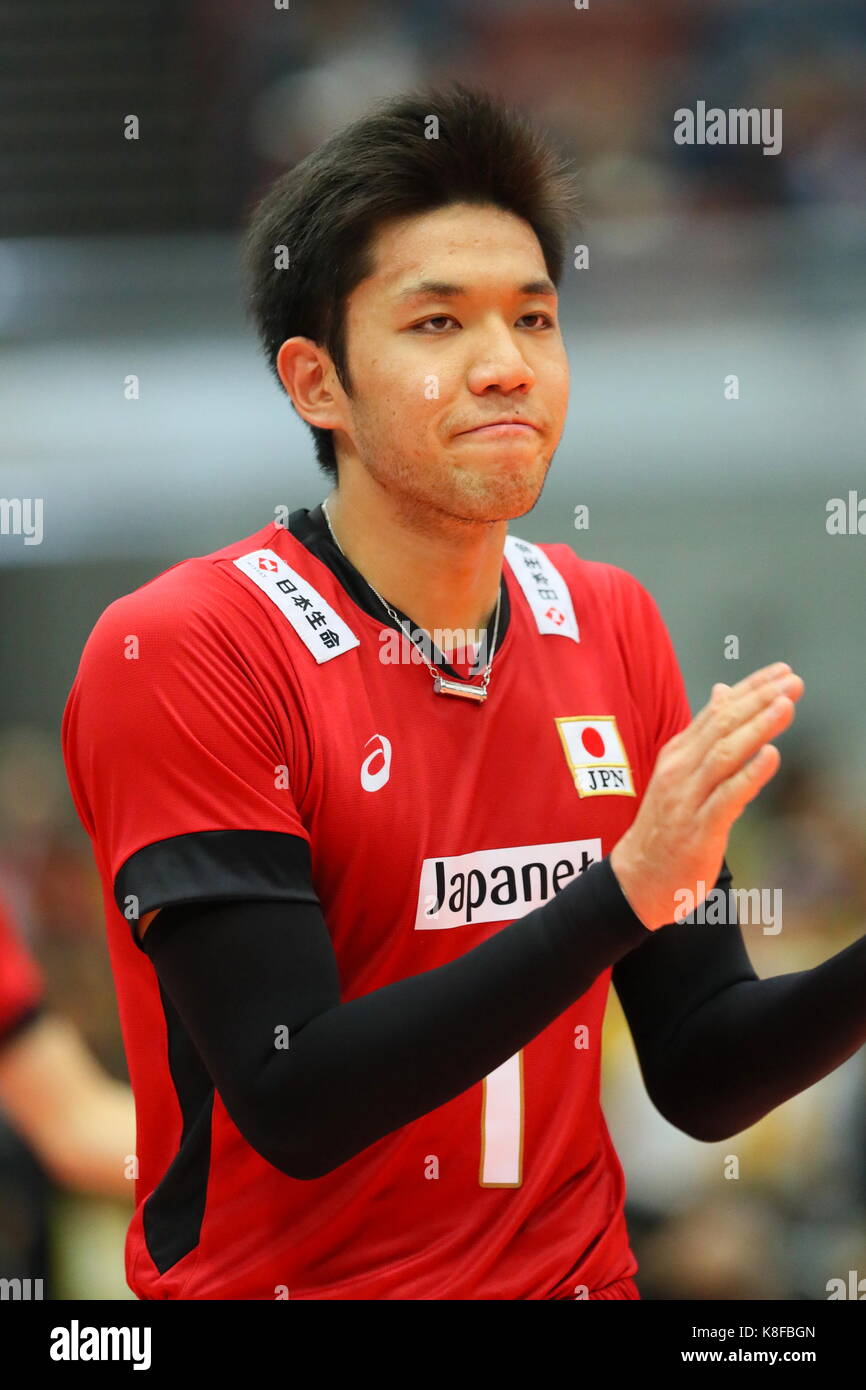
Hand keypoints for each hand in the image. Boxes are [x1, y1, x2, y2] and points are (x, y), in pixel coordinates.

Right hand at [609, 661, 803, 930]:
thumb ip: (704, 733)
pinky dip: (749, 774)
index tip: (783, 671)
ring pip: (723, 755)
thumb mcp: (682, 771)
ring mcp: (687, 799)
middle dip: (760, 700)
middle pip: (722, 726)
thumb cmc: (667, 824)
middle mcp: (680, 770)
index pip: (718, 711)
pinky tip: (770, 756)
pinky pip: (726, 797)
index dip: (751, 688)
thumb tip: (722, 690)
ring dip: (756, 728)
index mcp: (678, 753)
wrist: (639, 877)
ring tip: (786, 706)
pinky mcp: (698, 829)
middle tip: (793, 681)